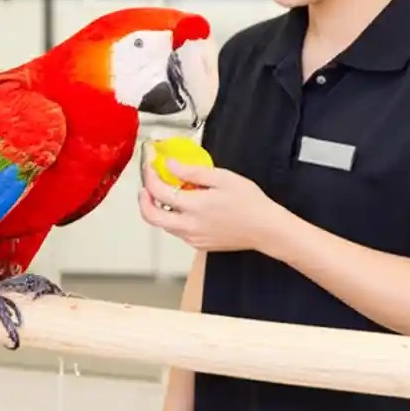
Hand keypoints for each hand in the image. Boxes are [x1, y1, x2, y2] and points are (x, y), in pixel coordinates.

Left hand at [138, 156, 289, 252]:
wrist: (265, 229)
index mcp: (195, 206)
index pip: (159, 191)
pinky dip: (173, 218)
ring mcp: (193, 238)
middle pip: (151, 216)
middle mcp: (189, 226)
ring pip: (164, 224)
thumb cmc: (250, 203)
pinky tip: (185, 207)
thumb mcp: (223, 178)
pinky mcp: (199, 244)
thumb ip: (193, 172)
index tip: (151, 166)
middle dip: (143, 199)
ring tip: (167, 193)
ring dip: (158, 208)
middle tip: (147, 185)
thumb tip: (171, 165)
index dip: (150, 176)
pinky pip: (178, 231)